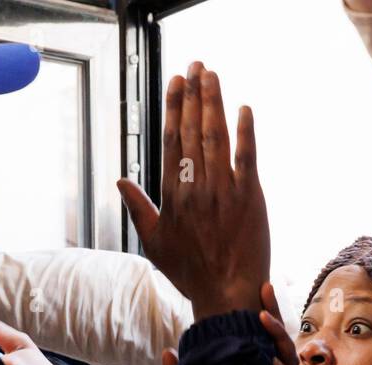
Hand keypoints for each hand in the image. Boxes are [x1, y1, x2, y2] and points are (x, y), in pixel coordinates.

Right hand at [117, 62, 270, 320]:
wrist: (226, 292)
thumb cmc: (189, 272)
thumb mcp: (154, 243)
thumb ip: (138, 208)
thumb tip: (120, 182)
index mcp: (173, 194)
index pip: (173, 140)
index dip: (175, 107)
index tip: (176, 82)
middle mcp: (197, 186)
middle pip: (195, 130)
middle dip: (195, 94)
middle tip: (196, 66)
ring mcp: (225, 189)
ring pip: (218, 136)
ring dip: (216, 102)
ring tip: (213, 75)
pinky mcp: (251, 196)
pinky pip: (248, 156)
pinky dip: (246, 131)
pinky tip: (244, 109)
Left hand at [156, 289, 297, 364]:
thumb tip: (169, 351)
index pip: (252, 344)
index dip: (252, 319)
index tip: (248, 294)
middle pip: (275, 343)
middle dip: (273, 314)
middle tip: (265, 288)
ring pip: (287, 361)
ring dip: (277, 337)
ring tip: (262, 318)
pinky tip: (270, 363)